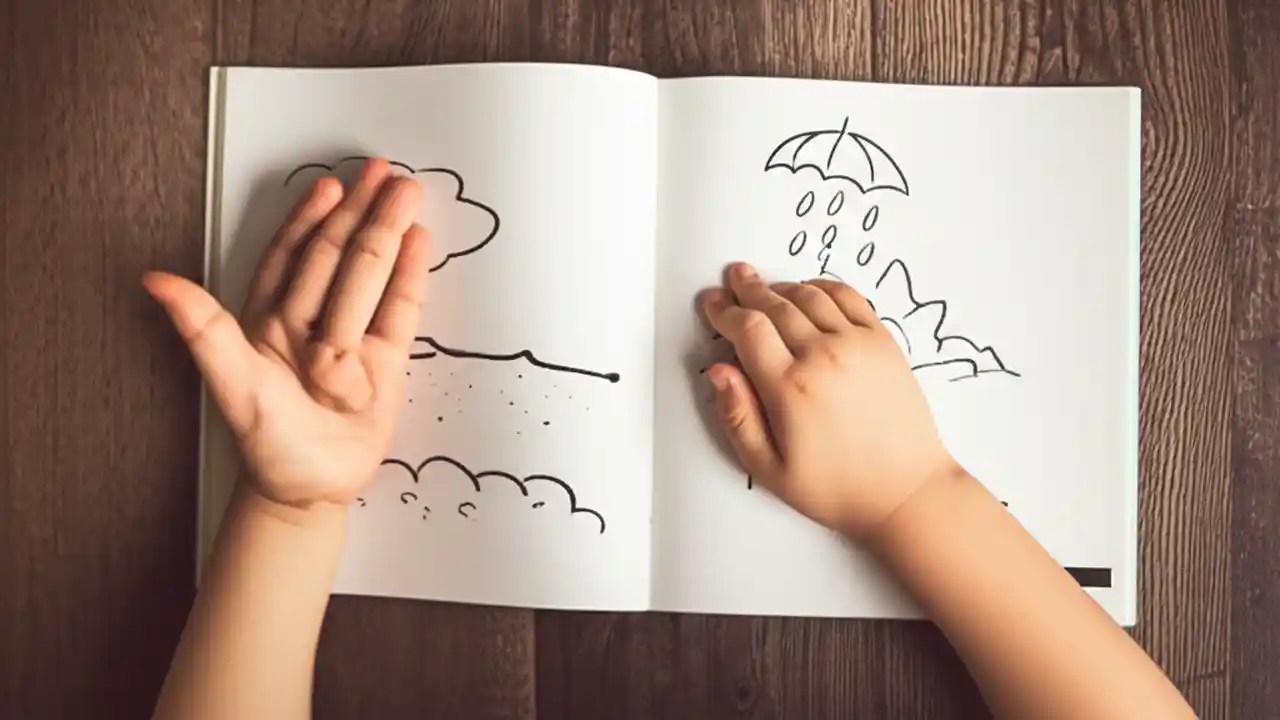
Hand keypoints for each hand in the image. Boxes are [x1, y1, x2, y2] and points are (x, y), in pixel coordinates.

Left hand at [145, 158, 429, 506]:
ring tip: (407, 192)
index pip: (293, 255)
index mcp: (269, 318)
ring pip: (371, 275)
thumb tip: (156, 280)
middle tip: (383, 172)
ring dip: (388, 232)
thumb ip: (204, 329)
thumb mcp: (230, 383)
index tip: (330, 186)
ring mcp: (352, 338)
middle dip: (361, 212)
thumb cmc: (264, 441)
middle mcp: (312, 320)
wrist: (306, 490)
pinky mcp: (386, 363)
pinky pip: (401, 312)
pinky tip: (420, 242)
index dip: (309, 219)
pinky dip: (411, 276)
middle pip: (340, 255)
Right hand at [700, 262, 958, 537]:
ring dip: (782, 286)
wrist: (907, 492)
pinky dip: (824, 286)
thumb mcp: (770, 469)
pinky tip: (809, 289)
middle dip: (748, 289)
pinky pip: (849, 298)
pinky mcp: (884, 343)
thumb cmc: (837, 488)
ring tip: (765, 285)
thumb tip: (718, 371)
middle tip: (734, 278)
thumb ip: (738, 417)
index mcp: (790, 388)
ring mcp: (858, 345)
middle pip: (775, 305)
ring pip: (810, 295)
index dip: (725, 311)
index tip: (713, 304)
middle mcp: (824, 357)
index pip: (748, 329)